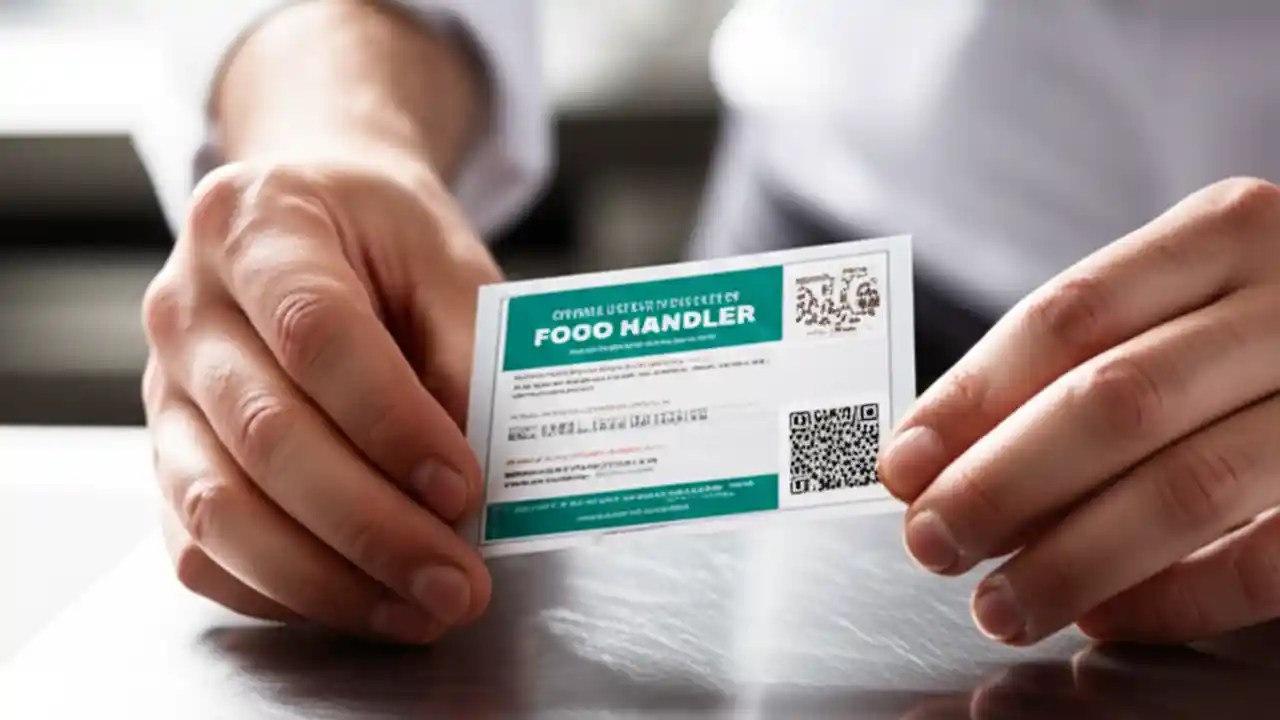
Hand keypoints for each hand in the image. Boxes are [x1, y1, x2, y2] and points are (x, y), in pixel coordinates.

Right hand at [142, 156, 498, 641]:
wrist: (313, 216)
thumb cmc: (384, 236)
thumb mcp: (444, 258)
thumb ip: (469, 352)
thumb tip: (483, 481)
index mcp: (258, 224)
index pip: (316, 332)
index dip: (392, 421)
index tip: (465, 488)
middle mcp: (188, 307)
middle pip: (266, 434)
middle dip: (373, 527)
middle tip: (459, 584)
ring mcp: (163, 390)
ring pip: (219, 508)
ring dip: (328, 580)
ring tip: (421, 612)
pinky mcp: (165, 459)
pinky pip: (199, 550)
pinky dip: (282, 593)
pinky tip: (362, 604)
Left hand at [879, 177, 1279, 644]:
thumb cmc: (1253, 329)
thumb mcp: (1179, 302)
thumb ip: (1073, 364)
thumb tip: (937, 461)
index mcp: (1224, 235)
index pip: (1067, 316)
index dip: (971, 399)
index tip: (901, 466)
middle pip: (1117, 400)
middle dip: (1005, 483)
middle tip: (931, 542)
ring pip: (1188, 485)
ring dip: (1074, 558)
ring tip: (1000, 604)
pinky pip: (1273, 559)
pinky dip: (1179, 596)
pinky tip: (1106, 615)